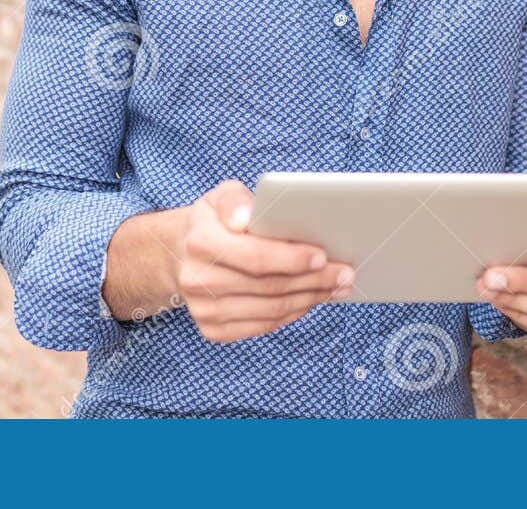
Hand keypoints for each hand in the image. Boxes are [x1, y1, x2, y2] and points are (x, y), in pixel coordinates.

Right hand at [170, 180, 353, 343]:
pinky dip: (293, 314)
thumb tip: (247, 216)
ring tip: (336, 287)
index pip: (255, 256)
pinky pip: (263, 326)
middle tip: (345, 273)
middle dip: (314, 281)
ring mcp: (204, 310)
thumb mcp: (221, 196)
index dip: (293, 259)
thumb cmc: (214, 221)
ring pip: (271, 310)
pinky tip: (311, 300)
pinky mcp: (212, 330)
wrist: (181, 255)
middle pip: (269, 286)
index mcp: (200, 242)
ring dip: (310, 300)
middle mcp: (198, 280)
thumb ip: (236, 200)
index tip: (324, 255)